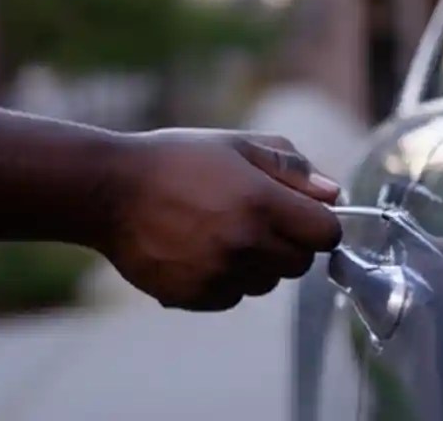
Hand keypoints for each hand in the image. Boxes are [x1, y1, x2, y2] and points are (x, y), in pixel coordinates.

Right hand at [101, 129, 341, 310]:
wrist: (110, 191)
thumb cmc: (174, 160)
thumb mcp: (234, 145)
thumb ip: (290, 166)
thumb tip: (333, 194)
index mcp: (261, 201)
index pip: (326, 233)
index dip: (319, 222)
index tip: (302, 214)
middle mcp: (245, 243)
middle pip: (300, 263)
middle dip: (288, 242)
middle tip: (255, 218)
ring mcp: (219, 274)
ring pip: (266, 283)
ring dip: (256, 263)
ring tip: (219, 232)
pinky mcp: (195, 296)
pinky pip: (231, 297)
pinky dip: (224, 280)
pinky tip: (197, 250)